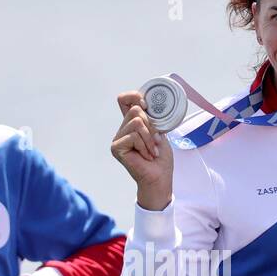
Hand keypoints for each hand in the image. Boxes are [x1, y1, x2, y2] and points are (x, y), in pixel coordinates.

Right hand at [112, 91, 173, 210]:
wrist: (159, 178)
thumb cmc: (160, 159)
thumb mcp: (159, 132)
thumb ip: (152, 118)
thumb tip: (147, 105)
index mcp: (131, 124)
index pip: (125, 99)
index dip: (135, 97)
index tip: (146, 106)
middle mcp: (122, 130)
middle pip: (135, 110)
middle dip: (151, 126)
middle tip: (155, 142)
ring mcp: (117, 139)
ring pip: (136, 122)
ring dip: (149, 138)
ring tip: (151, 151)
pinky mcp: (116, 147)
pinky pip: (134, 136)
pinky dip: (144, 146)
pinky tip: (145, 156)